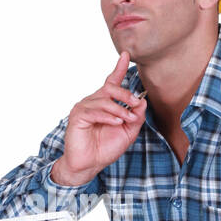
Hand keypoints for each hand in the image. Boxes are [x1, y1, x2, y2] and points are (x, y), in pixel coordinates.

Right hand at [51, 51, 146, 185]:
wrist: (89, 165)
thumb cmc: (105, 149)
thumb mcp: (127, 132)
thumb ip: (136, 117)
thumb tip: (143, 101)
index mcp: (104, 104)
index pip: (112, 82)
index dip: (119, 68)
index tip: (126, 55)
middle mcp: (93, 102)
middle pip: (110, 88)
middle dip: (126, 95)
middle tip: (137, 104)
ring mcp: (83, 108)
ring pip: (104, 101)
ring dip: (119, 109)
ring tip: (127, 119)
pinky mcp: (77, 117)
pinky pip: (94, 111)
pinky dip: (107, 116)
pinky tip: (116, 122)